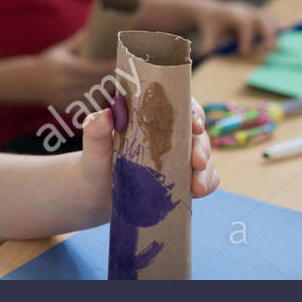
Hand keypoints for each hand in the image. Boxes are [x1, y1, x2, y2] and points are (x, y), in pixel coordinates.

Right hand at [29, 29, 116, 110]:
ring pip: (94, 98)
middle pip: (96, 84)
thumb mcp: (61, 50)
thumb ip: (78, 41)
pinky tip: (106, 101)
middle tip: (127, 75)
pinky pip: (87, 109)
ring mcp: (65, 98)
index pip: (93, 69)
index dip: (109, 67)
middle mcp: (65, 84)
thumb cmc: (47, 63)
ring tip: (119, 88)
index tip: (120, 63)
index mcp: (66, 67)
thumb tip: (93, 27)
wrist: (27, 82)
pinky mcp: (66, 108)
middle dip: (112, 80)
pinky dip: (97, 105)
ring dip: (107, 94)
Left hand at [78, 96, 218, 221]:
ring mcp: (179, 157)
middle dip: (201, 147)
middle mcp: (170, 135)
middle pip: (196, 134)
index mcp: (152, 117)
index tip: (195, 125)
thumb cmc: (96, 162)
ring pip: (204, 157)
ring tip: (197, 187)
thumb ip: (95, 131)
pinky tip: (198, 192)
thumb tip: (104, 115)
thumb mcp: (94, 146)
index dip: (192, 112)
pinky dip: (207, 183)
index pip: (179, 107)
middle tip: (197, 162)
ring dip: (206, 170)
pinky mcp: (183, 178)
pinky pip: (205, 177)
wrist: (97, 194)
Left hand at [193, 0, 278, 57]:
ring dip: (274, 29)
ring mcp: (252, 10)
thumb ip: (208, 42)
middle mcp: (244, 11)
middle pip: (260, 18)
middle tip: (270, 48)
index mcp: (232, 14)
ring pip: (267, 17)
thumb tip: (203, 53)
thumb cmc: (211, 24)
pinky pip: (270, 17)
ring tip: (276, 44)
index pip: (243, 24)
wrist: (211, 10)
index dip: (246, 38)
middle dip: (267, 33)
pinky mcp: (257, 13)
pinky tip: (280, 36)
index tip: (244, 52)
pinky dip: (276, 26)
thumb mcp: (208, 32)